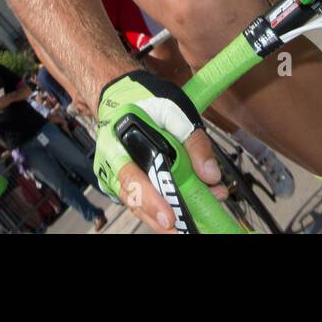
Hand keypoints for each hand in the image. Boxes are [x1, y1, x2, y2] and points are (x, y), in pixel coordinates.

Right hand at [93, 70, 226, 233]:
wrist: (122, 93)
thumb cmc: (145, 99)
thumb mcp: (174, 110)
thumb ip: (194, 141)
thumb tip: (211, 175)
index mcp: (117, 144)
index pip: (131, 180)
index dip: (151, 202)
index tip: (171, 218)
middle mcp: (111, 165)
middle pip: (136, 203)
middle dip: (164, 219)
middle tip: (189, 228)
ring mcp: (117, 176)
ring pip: (141, 205)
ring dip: (171, 212)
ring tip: (200, 213)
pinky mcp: (128, 180)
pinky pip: (146, 198)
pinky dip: (167, 203)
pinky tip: (193, 201)